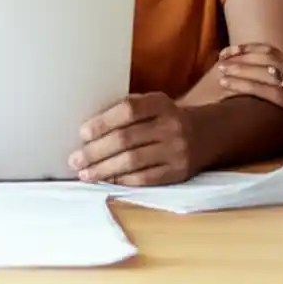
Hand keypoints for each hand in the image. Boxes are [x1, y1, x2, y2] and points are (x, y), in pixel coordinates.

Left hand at [68, 92, 197, 185]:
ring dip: (104, 169)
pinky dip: (122, 180)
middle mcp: (171, 126)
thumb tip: (87, 130)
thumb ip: (126, 111)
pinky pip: (145, 178)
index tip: (82, 134)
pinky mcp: (179, 172)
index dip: (103, 122)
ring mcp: (177, 151)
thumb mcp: (152, 104)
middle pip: (126, 139)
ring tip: (85, 173)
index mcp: (161, 103)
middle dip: (96, 151)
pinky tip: (106, 180)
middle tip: (75, 159)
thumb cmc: (165, 118)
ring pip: (133, 162)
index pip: (128, 110)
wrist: (207, 134)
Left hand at [217, 43, 282, 146]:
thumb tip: (261, 68)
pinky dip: (242, 85)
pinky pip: (262, 89)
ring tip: (220, 72)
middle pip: (262, 56)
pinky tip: (227, 85)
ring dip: (238, 69)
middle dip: (238, 57)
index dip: (245, 48)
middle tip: (220, 60)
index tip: (227, 51)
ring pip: (261, 70)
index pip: (267, 49)